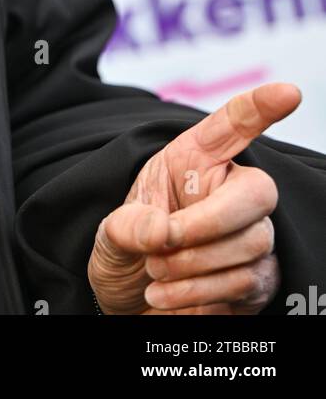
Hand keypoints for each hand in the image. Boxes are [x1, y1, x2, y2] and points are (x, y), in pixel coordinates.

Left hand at [88, 82, 301, 313]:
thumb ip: (128, 227)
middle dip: (207, 224)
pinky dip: (202, 294)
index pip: (232, 125)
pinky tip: (169, 298)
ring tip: (155, 274)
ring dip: (195, 266)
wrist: (133, 306)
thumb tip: (161, 231)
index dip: (260, 107)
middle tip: (162, 244)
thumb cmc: (128, 255)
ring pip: (251, 243)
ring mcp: (250, 236)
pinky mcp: (259, 279)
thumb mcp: (110, 234)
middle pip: (256, 194)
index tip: (288, 92)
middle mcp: (229, 191)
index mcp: (193, 161)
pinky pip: (247, 282)